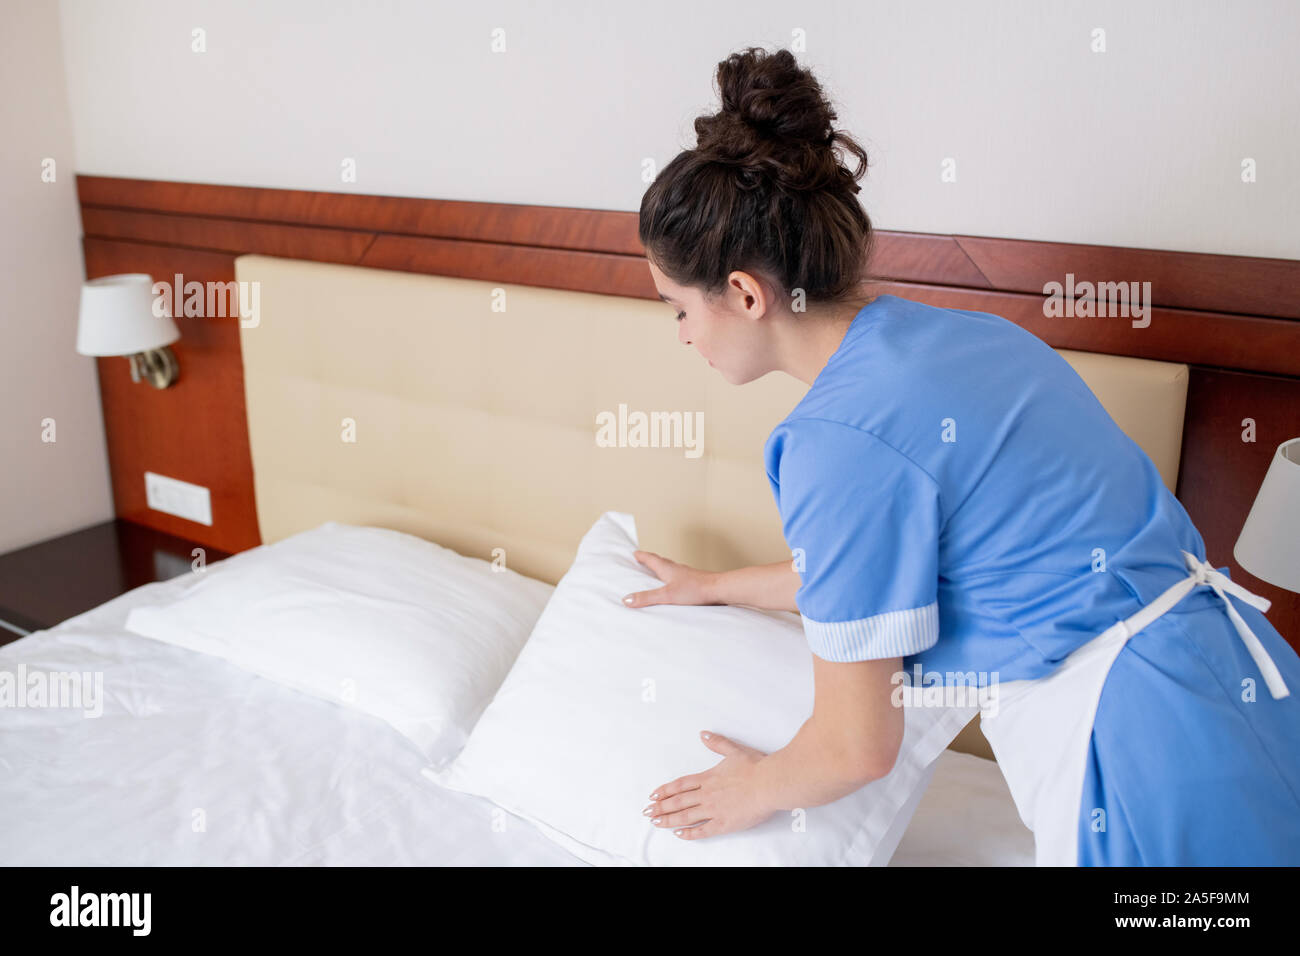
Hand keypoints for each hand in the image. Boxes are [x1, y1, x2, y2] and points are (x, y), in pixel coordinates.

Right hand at [622, 551, 718, 607]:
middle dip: (649, 561)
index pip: (650, 558)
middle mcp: (675, 568)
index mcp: (666, 568)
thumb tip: (626, 600)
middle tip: (641, 560)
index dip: (641, 555)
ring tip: (654, 573)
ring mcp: (685, 574)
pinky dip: (670, 578)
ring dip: (660, 569)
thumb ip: (647, 598)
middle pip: (659, 561)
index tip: (633, 553)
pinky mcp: (692, 581)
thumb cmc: (695, 589)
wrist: (718, 589)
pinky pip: (677, 577)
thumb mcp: (666, 595)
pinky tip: (673, 586)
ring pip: (669, 568)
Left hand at [642, 732, 774, 839]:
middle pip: (678, 801)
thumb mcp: (734, 750)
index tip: (653, 795)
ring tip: (656, 822)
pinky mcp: (724, 823)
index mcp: (708, 778)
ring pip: (685, 816)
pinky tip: (680, 834)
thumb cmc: (756, 767)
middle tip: (647, 812)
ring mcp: (714, 809)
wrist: (769, 783)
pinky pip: (702, 830)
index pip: (680, 785)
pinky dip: (690, 833)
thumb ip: (717, 743)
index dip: (665, 790)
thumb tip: (704, 734)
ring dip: (669, 820)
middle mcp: (707, 794)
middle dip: (661, 807)